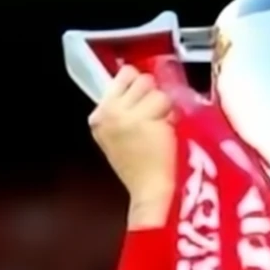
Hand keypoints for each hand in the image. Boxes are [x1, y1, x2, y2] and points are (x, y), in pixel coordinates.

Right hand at [88, 65, 175, 227]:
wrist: (149, 192)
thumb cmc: (139, 170)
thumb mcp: (119, 137)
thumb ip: (124, 111)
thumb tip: (144, 86)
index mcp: (98, 117)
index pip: (122, 77)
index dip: (139, 86)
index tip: (146, 103)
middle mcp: (108, 112)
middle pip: (139, 78)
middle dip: (152, 94)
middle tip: (155, 119)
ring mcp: (126, 115)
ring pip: (153, 87)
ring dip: (163, 104)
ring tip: (161, 127)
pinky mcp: (145, 119)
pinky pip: (166, 101)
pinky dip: (171, 114)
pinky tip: (166, 133)